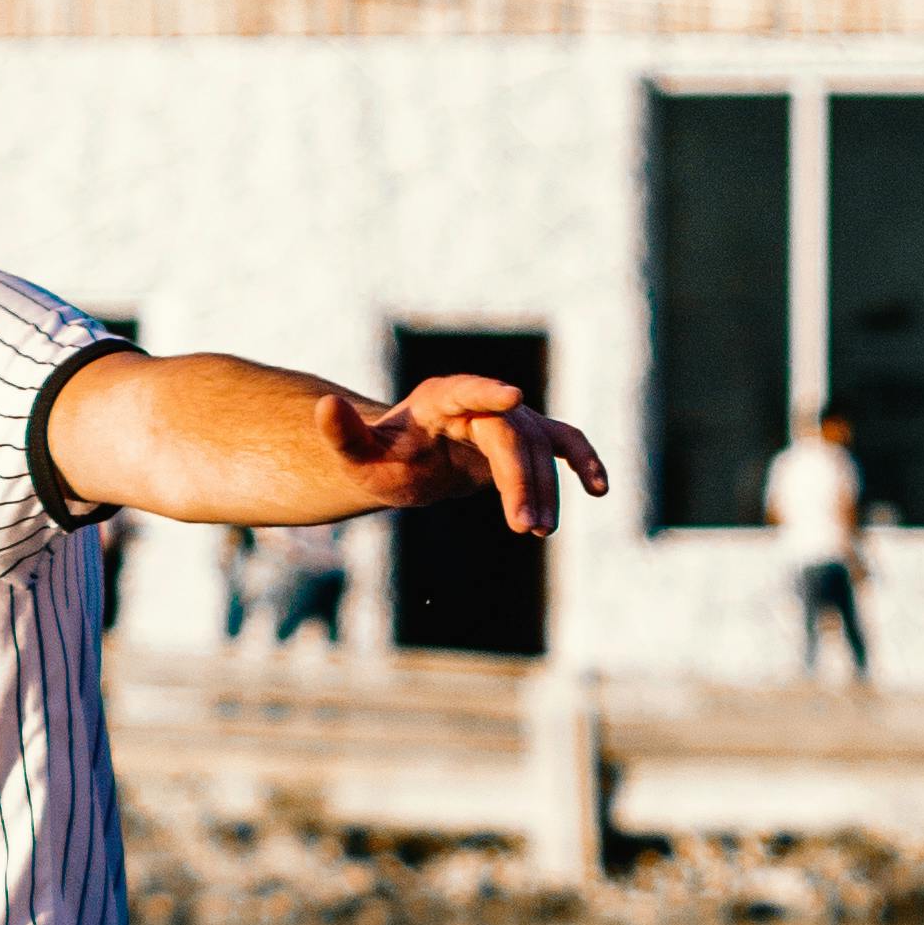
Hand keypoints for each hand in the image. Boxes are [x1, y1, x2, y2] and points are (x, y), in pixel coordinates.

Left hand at [321, 372, 608, 538]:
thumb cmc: (379, 459)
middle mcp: (479, 402)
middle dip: (521, 479)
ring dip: (544, 489)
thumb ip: (343, 435)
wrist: (405, 461)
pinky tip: (600, 488)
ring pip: (537, 448)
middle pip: (510, 434)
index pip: (468, 392)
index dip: (489, 393)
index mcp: (439, 399)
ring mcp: (506, 419)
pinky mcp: (525, 439)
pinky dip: (582, 461)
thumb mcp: (357, 457)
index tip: (514, 397)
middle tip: (525, 527)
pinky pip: (561, 444)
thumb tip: (323, 408)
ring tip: (539, 532)